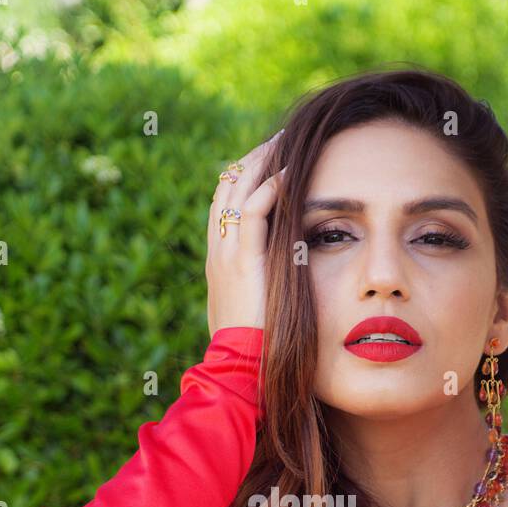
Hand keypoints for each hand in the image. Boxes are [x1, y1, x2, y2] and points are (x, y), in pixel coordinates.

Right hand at [205, 131, 286, 339]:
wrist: (238, 366)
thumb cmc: (252, 346)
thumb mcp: (253, 309)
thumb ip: (261, 287)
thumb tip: (279, 283)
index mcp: (217, 260)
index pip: (223, 206)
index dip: (242, 179)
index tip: (266, 162)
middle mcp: (217, 251)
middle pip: (226, 189)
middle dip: (251, 161)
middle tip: (277, 140)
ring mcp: (226, 254)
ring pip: (237, 192)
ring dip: (262, 163)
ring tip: (285, 143)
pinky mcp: (243, 261)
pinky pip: (254, 212)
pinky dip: (271, 188)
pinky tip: (290, 174)